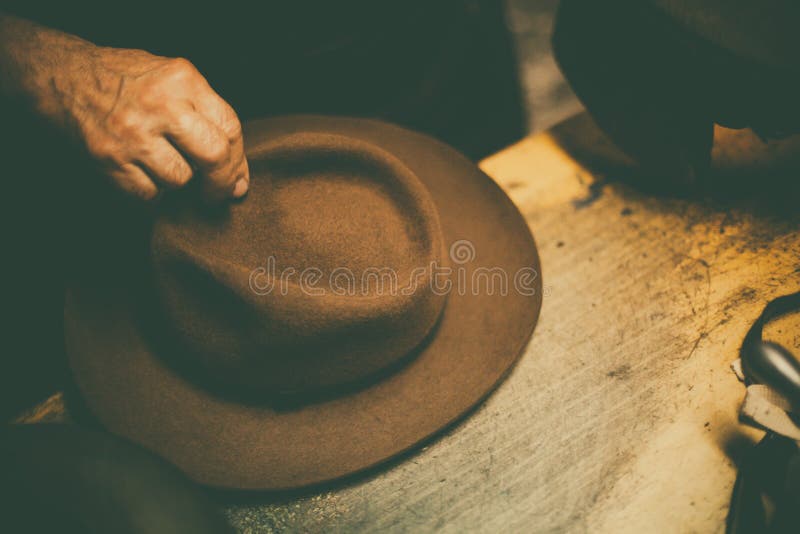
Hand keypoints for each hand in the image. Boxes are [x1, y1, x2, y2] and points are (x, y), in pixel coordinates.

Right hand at [0, 15, 247, 201]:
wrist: (63, 77)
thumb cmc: (126, 81)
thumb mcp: (171, 79)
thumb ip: (207, 116)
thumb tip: (237, 175)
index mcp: (182, 80)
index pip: (230, 128)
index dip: (238, 160)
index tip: (236, 178)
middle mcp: (159, 104)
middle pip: (214, 156)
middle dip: (221, 183)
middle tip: (216, 194)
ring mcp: (132, 132)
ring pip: (181, 179)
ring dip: (178, 183)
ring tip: (164, 167)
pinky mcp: (109, 158)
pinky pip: (149, 194)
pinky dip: (151, 193)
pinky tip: (143, 175)